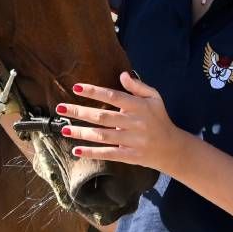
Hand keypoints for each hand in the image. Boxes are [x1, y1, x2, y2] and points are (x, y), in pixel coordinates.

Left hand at [57, 71, 183, 171]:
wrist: (172, 148)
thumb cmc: (160, 119)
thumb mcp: (155, 98)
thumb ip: (138, 86)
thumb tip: (122, 75)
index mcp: (139, 107)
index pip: (113, 96)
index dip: (94, 92)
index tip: (76, 87)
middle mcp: (135, 123)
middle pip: (103, 117)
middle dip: (80, 111)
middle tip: (60, 107)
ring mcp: (132, 141)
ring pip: (102, 136)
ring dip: (81, 132)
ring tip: (64, 128)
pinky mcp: (130, 156)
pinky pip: (108, 154)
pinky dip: (92, 153)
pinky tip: (76, 151)